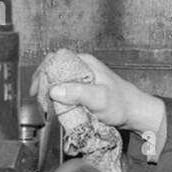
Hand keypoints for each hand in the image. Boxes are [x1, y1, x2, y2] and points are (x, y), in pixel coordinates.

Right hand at [40, 52, 163, 134]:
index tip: (37, 89)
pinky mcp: (81, 90)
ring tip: (44, 105)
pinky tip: (54, 107)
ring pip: (57, 81)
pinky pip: (64, 91)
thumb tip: (55, 90)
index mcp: (85, 62)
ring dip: (48, 92)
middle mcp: (81, 67)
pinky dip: (56, 99)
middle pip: (53, 69)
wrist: (134, 113)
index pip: (55, 59)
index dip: (42, 72)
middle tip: (38, 99)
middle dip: (42, 83)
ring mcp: (81, 79)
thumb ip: (78, 93)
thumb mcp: (99, 98)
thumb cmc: (121, 103)